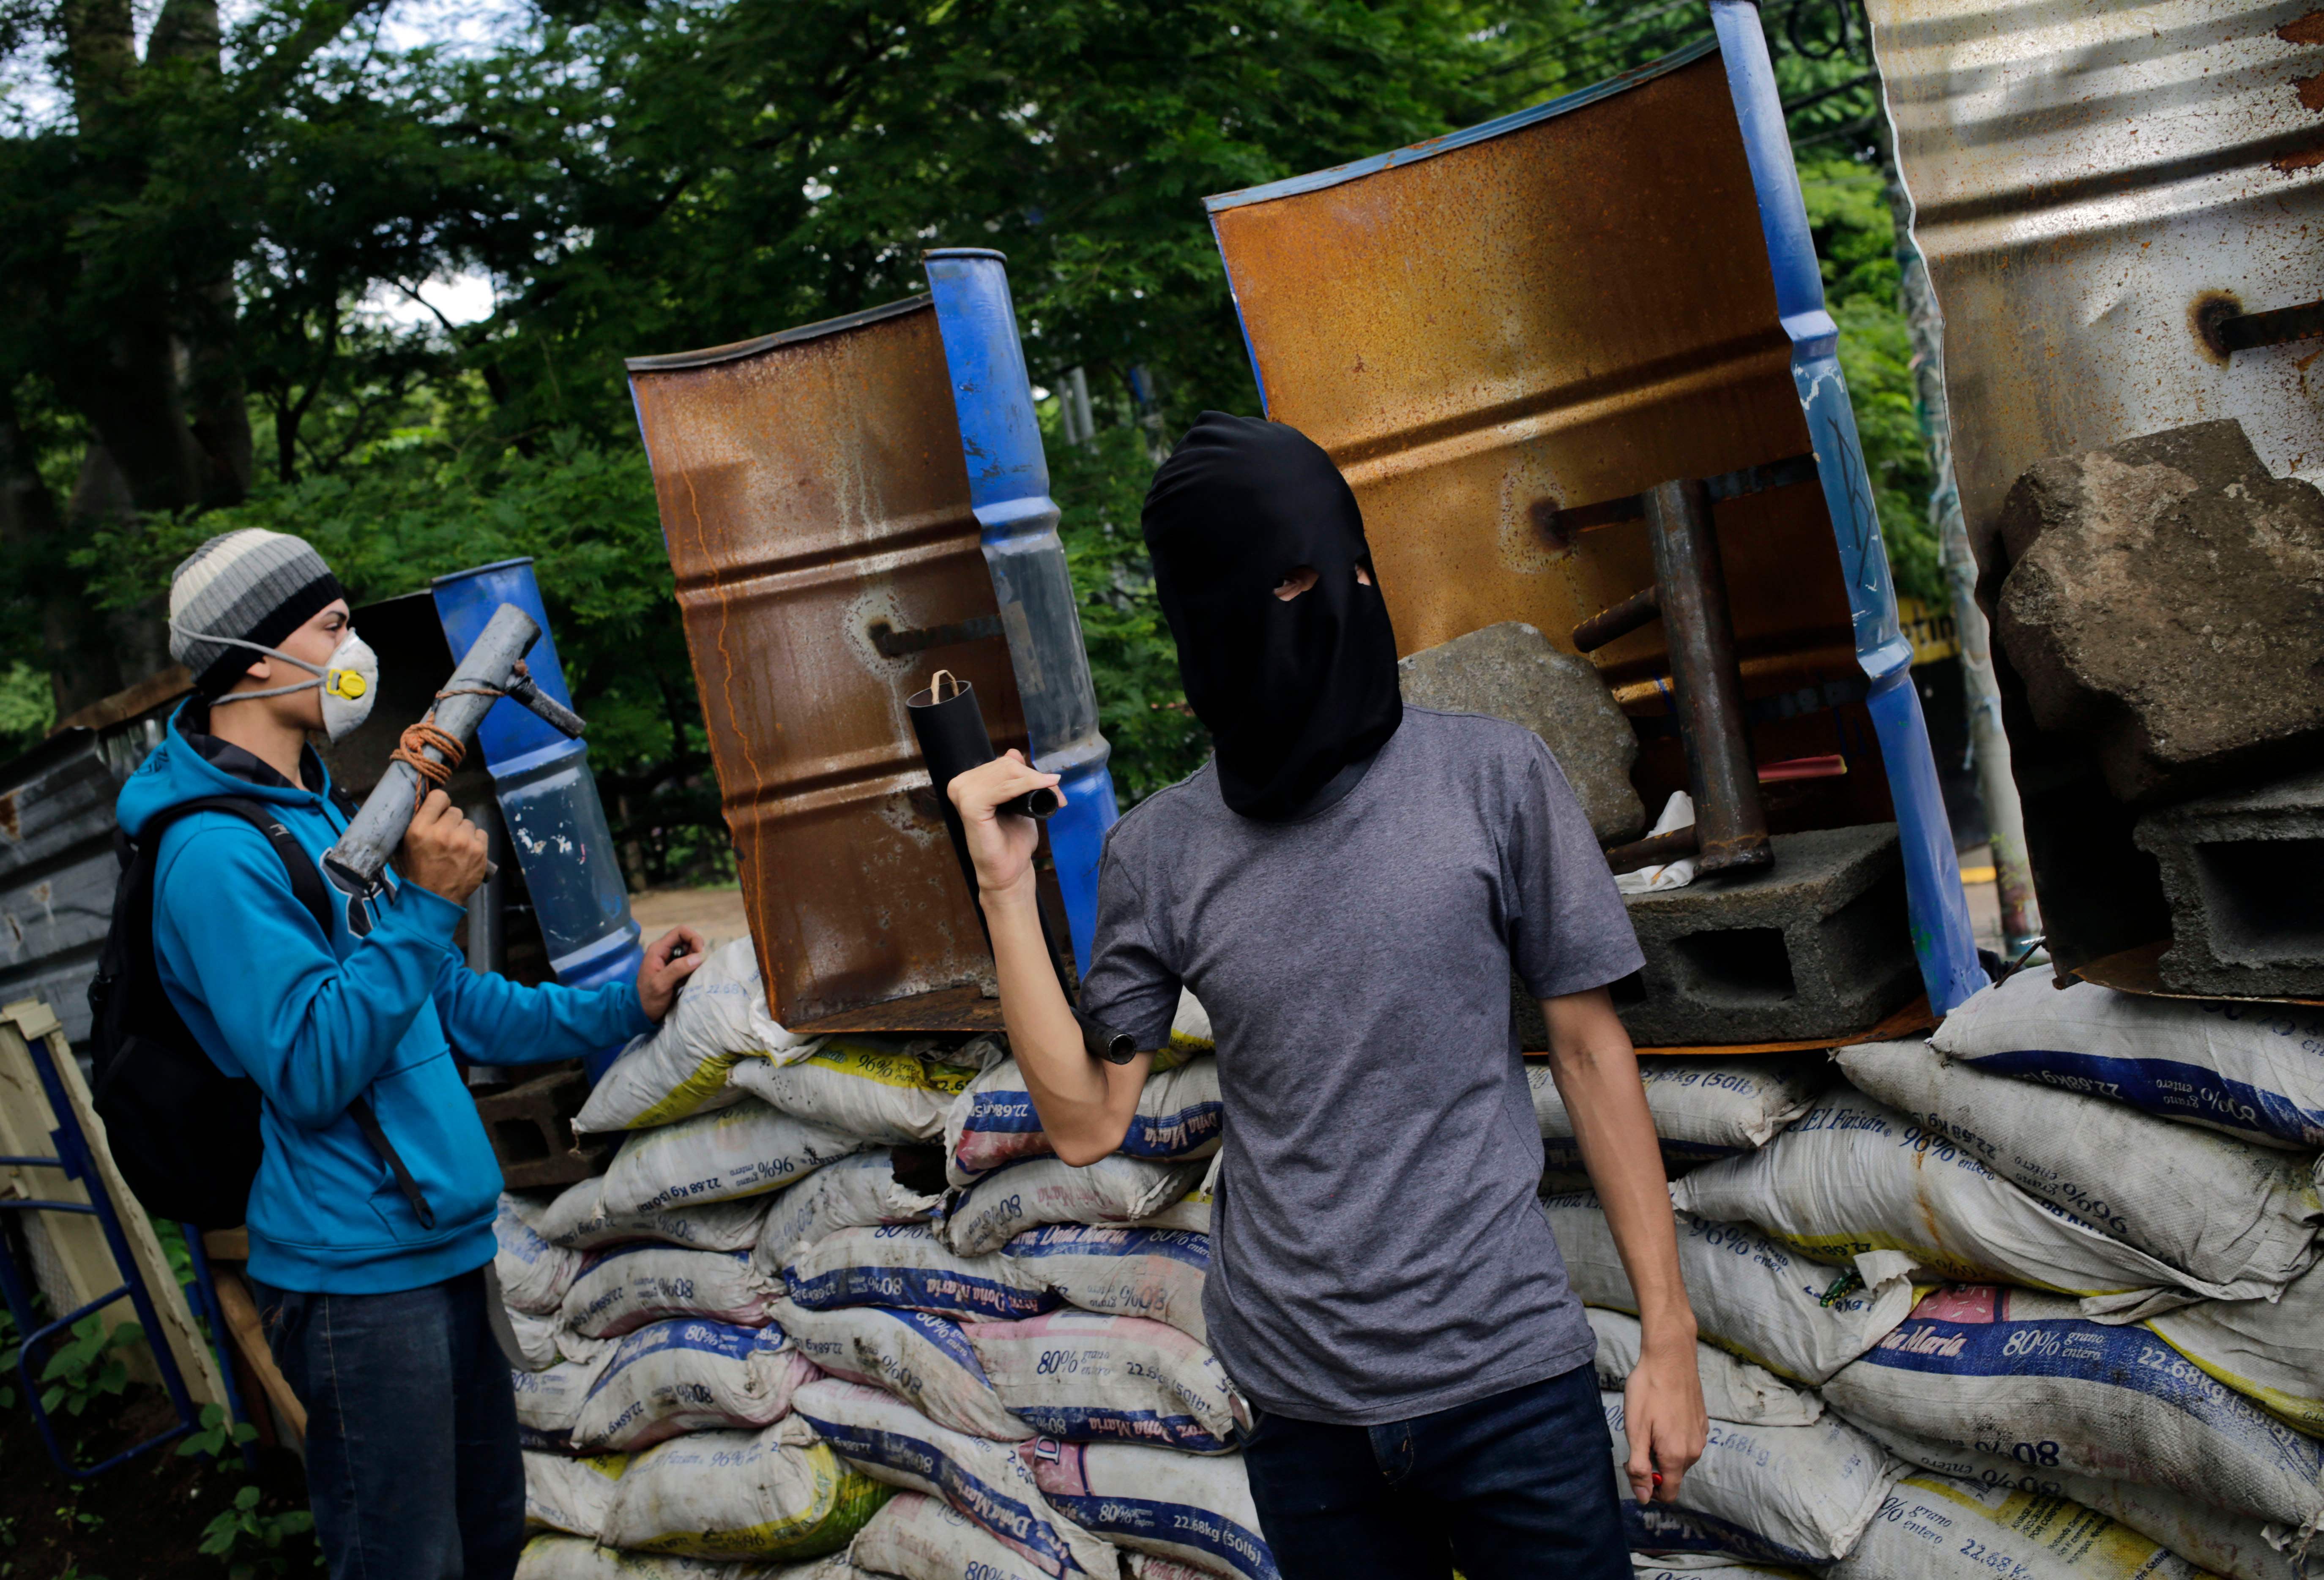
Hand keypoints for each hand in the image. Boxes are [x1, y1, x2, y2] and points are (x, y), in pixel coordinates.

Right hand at [400, 790, 489, 903]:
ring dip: (463, 833)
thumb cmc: (418, 871)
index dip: (440, 804)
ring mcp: (463, 841)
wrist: (434, 898)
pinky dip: (475, 841)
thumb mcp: (406, 845)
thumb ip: (418, 822)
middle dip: (451, 822)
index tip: (440, 812)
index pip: (438, 797)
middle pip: (455, 811)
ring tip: (455, 848)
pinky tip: (466, 852)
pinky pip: (481, 833)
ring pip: (468, 823)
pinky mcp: (479, 851)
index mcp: (420, 829)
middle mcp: (442, 832)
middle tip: (446, 837)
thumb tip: (431, 804)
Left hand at [637, 926, 707, 1021]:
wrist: (641, 1013)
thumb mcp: (661, 984)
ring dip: (696, 963)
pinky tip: (688, 982)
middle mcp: (665, 952)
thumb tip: (699, 956)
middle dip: (697, 953)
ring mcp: (671, 962)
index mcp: (659, 949)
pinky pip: (690, 965)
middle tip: (697, 968)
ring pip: (691, 954)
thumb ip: (678, 969)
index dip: (694, 938)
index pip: (681, 931)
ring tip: (691, 977)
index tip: (700, 954)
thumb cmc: (647, 998)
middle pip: (688, 941)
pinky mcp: (676, 971)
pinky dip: (693, 971)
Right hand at [946, 751, 1063, 901]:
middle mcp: (960, 785)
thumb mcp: (1017, 801)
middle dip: (1036, 777)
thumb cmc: (1012, 839)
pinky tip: (1045, 786)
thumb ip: (1013, 778)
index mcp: (968, 783)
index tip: (1052, 785)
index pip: (1003, 763)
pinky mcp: (970, 806)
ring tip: (1055, 799)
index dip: (1030, 772)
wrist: (1009, 870)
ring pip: (1008, 773)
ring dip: (1036, 782)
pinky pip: (1004, 787)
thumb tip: (1012, 752)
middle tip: (1057, 795)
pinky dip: (1027, 786)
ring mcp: (962, 794)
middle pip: (1006, 766)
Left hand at [1622, 1332, 1707, 1503]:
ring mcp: (1701, 1437)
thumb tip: (1643, 1498)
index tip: (1635, 1466)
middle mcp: (1694, 1451)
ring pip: (1680, 1459)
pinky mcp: (1703, 1424)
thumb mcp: (1635, 1431)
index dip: (1649, 1489)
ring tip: (1650, 1424)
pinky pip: (1687, 1442)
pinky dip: (1674, 1437)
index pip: (1668, 1494)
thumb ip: (1639, 1467)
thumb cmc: (1648, 1391)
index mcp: (1677, 1457)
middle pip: (1673, 1476)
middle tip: (1638, 1438)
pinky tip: (1663, 1415)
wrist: (1671, 1358)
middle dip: (1654, 1466)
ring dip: (1664, 1450)